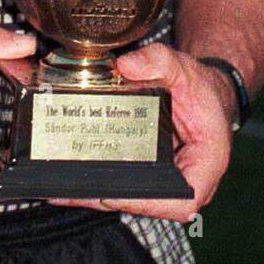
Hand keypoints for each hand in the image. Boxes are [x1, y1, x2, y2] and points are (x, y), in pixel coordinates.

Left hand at [45, 43, 234, 221]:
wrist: (205, 93)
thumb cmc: (201, 87)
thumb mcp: (184, 68)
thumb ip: (159, 60)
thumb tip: (126, 66)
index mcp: (206, 163)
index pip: (179, 200)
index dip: (144, 202)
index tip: (110, 193)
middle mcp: (187, 181)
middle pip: (146, 203)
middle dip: (106, 197)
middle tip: (69, 188)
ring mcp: (167, 182)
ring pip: (130, 198)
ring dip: (96, 194)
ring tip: (58, 188)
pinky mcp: (150, 175)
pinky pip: (124, 184)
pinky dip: (98, 182)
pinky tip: (67, 178)